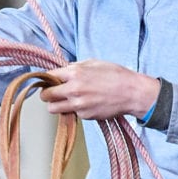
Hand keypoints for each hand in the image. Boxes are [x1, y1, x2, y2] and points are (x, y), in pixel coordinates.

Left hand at [39, 60, 158, 120]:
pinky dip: (75, 109)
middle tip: (52, 93)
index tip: (48, 82)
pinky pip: (72, 113)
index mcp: (74, 73)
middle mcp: (73, 89)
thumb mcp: (94, 63)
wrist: (131, 92)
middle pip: (46, 96)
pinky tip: (86, 103)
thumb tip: (63, 71)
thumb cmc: (115, 75)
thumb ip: (75, 67)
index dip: (47, 80)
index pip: (48, 77)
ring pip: (53, 109)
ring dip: (56, 105)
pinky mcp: (85, 115)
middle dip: (47, 94)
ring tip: (66, 100)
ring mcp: (78, 104)